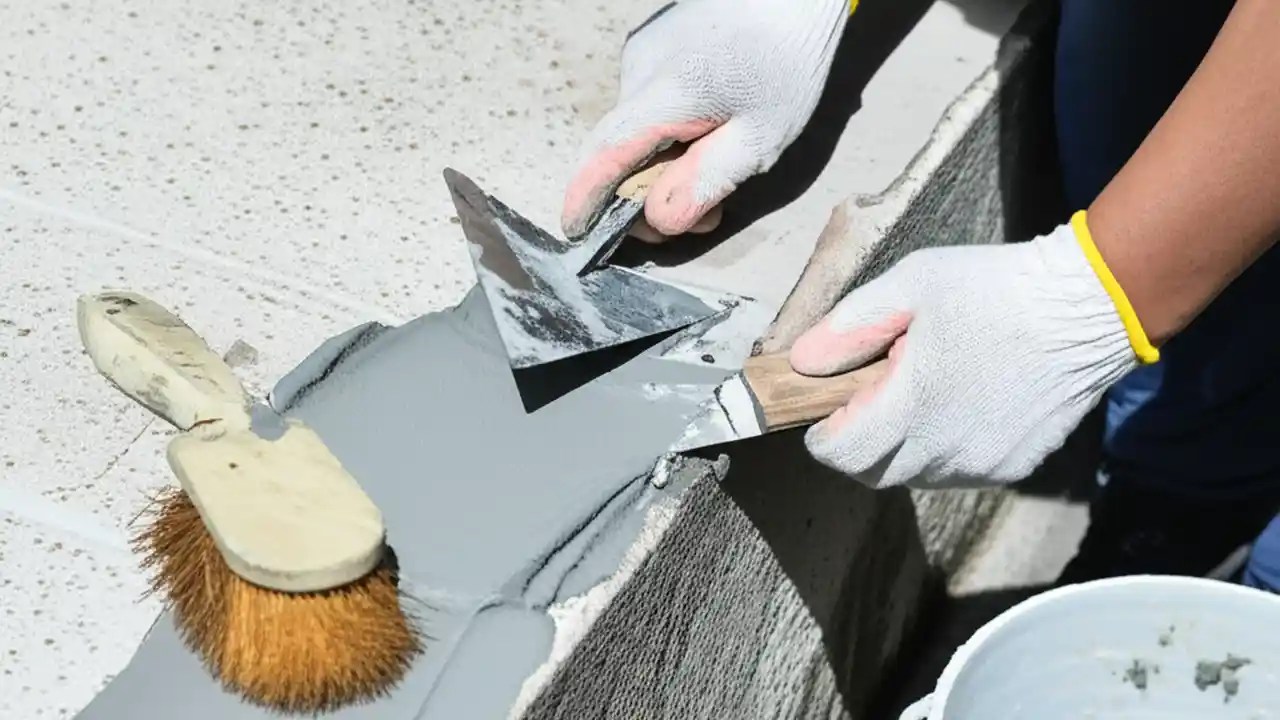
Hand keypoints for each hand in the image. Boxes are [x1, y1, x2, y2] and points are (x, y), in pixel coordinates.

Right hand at [561, 0, 850, 242]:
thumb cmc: (790, 59)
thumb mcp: (761, 137)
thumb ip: (707, 181)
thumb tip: (660, 220)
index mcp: (664, 94)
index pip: (604, 154)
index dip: (585, 197)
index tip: (575, 231)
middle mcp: (640, 69)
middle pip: (620, 147)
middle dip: (645, 194)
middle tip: (694, 221)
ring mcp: (644, 51)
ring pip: (637, 126)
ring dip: (663, 162)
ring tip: (714, 176)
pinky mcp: (655, 42)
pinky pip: (649, 102)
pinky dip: (669, 131)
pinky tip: (709, 134)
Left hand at [788, 216, 1144, 488]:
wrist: (1090, 307)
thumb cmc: (995, 289)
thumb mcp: (911, 285)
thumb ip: (850, 326)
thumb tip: (801, 362)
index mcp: (914, 407)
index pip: (842, 454)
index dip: (822, 435)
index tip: (824, 408)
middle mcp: (946, 450)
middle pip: (873, 472)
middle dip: (857, 442)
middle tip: (870, 394)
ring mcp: (983, 463)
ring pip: (916, 475)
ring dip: (901, 447)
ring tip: (921, 392)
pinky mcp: (1014, 466)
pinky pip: (957, 471)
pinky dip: (942, 449)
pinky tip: (959, 404)